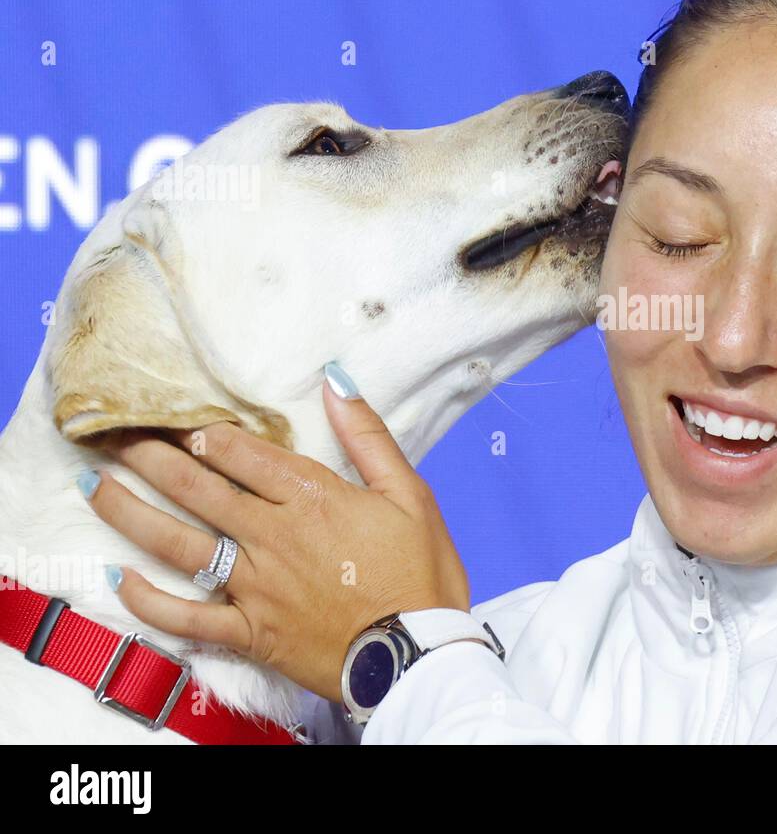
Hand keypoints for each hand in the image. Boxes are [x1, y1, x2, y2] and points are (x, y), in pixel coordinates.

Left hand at [81, 365, 469, 701]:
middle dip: (149, 456)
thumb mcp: (411, 494)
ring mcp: (254, 586)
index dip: (201, 430)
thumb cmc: (422, 574)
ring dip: (130, 512)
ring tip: (93, 485)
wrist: (418, 656)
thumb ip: (369, 437)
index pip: (240, 452)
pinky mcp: (250, 631)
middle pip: (196, 487)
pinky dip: (149, 601)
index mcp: (312, 498)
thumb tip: (335, 382)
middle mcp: (271, 536)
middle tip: (112, 434)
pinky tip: (118, 579)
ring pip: (178, 542)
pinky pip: (186, 617)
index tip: (173, 414)